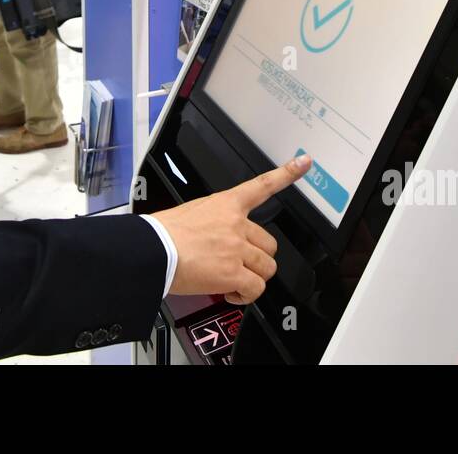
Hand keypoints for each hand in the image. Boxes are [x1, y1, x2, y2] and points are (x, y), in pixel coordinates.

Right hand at [152, 155, 310, 304]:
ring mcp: (237, 249)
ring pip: (266, 268)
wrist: (154, 250)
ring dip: (252, 279)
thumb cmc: (163, 234)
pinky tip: (231, 292)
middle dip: (257, 259)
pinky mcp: (233, 273)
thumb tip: (216, 239)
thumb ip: (214, 222)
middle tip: (238, 265)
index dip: (287, 173)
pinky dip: (244, 296)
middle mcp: (236, 224)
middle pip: (269, 245)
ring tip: (232, 281)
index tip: (304, 162)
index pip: (262, 185)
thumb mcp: (192, 212)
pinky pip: (255, 289)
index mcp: (226, 204)